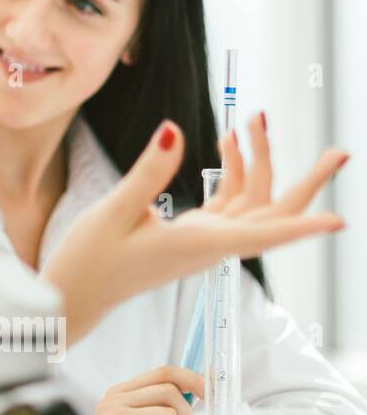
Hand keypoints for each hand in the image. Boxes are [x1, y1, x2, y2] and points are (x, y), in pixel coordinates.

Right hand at [44, 115, 345, 344]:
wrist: (75, 294)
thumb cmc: (90, 261)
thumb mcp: (114, 211)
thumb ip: (149, 171)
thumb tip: (175, 130)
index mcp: (197, 245)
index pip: (262, 235)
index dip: (301, 227)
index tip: (338, 221)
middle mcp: (210, 245)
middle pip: (273, 214)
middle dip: (306, 183)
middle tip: (338, 153)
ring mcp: (204, 241)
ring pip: (253, 204)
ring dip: (261, 163)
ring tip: (257, 120)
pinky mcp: (192, 236)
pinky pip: (230, 204)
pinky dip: (236, 173)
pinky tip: (228, 146)